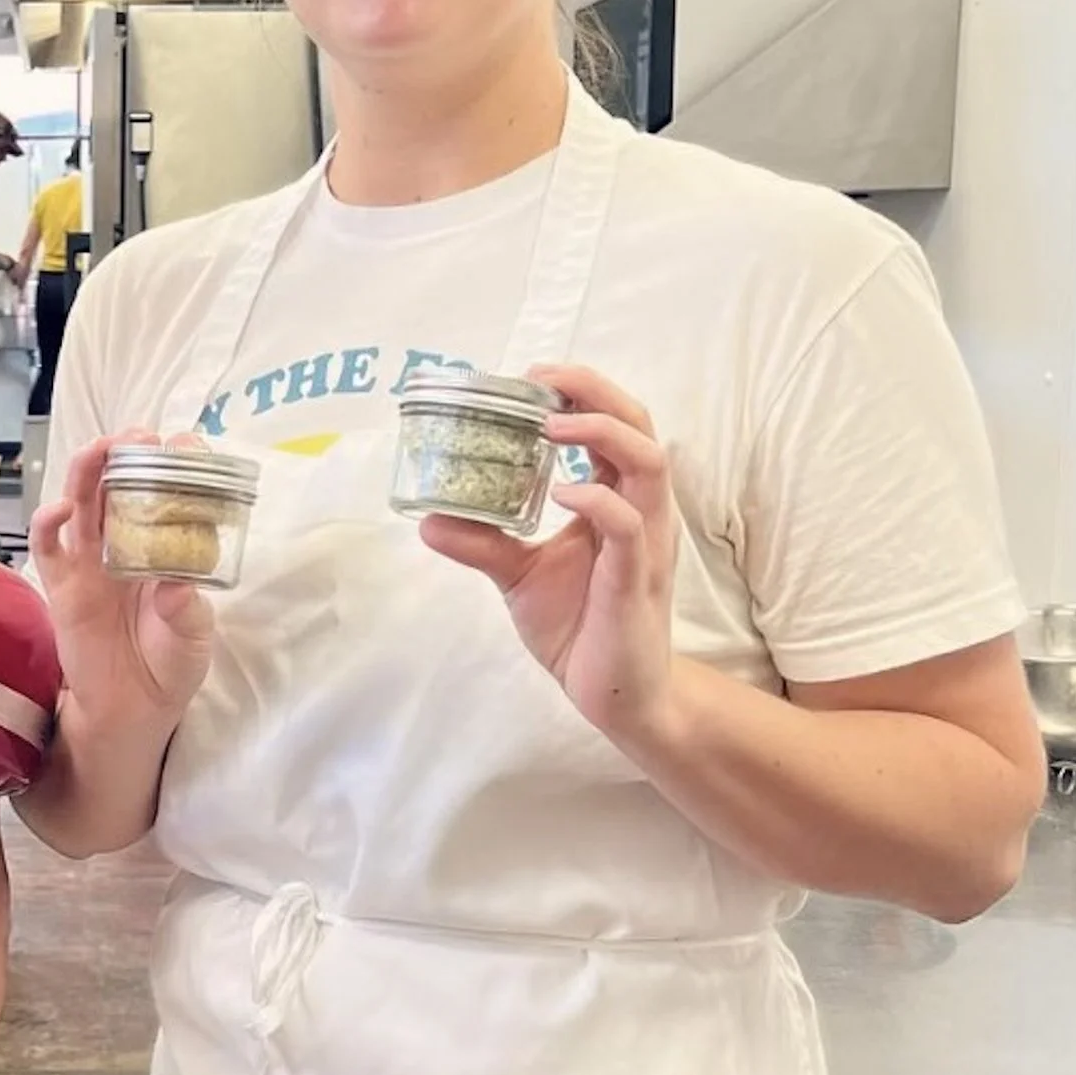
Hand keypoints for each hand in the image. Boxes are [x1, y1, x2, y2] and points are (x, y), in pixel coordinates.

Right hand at [28, 434, 215, 736]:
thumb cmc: (169, 666)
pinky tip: (59, 509)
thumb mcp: (192, 640)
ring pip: (82, 505)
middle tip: (137, 436)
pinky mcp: (62, 585)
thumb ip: (187, 612)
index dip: (172, 466)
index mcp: (164, 549)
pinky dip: (48, 522)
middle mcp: (125, 546)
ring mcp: (90, 563)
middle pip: (117, 487)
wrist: (131, 712)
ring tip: (98, 451)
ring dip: (86, 473)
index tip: (183, 445)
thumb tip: (176, 585)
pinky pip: (48, 547)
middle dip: (124, 455)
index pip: (167, 495)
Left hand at [414, 364, 680, 753]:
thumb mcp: (519, 576)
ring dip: (601, 432)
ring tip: (552, 424)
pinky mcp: (637, 582)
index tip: (534, 379)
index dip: (583, 393)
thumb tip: (427, 520)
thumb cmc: (581, 628)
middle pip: (640, 426)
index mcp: (618, 501)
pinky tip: (563, 492)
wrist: (614, 695)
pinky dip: (598, 502)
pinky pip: (629, 529)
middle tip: (542, 381)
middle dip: (595, 391)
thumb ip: (482, 543)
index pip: (615, 427)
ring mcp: (645, 544)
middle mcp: (641, 512)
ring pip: (648, 464)